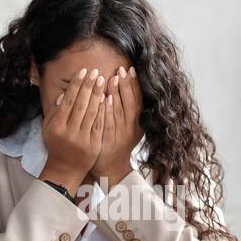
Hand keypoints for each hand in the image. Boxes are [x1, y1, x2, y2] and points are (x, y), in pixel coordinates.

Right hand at [39, 68, 107, 194]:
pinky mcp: (94, 145)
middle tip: (96, 72)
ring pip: (92, 113)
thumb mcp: (48, 130)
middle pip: (81, 104)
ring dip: (98, 95)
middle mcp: (69, 132)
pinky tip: (109, 98)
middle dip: (89, 86)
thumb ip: (54, 112)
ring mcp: (82, 139)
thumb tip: (62, 95)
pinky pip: (100, 125)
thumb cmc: (56, 146)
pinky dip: (104, 111)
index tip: (83, 72)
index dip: (76, 85)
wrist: (65, 170)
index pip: (68, 101)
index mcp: (57, 126)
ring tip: (104, 80)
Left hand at [92, 66, 143, 183]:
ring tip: (112, 78)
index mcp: (136, 125)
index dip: (135, 86)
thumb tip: (130, 90)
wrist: (111, 171)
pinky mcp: (107, 142)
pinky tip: (103, 99)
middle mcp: (129, 130)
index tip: (131, 70)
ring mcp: (118, 136)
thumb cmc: (118, 147)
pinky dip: (106, 110)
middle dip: (126, 85)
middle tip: (121, 69)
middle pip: (129, 104)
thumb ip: (129, 114)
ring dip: (116, 94)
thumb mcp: (129, 131)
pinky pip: (106, 123)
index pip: (137, 101)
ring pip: (118, 112)